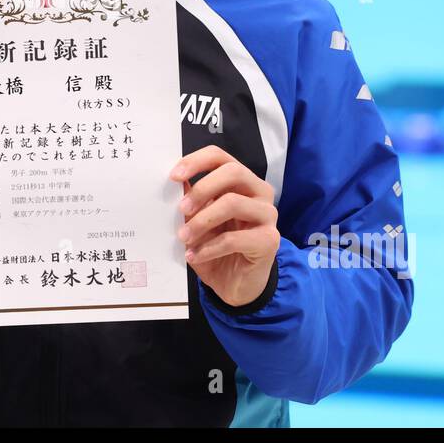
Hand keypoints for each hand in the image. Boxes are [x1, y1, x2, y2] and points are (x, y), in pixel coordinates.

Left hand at [170, 145, 279, 307]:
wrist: (236, 285)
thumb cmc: (216, 248)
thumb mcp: (197, 223)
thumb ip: (190, 202)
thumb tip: (174, 183)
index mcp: (240, 181)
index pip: (220, 157)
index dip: (196, 161)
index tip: (173, 177)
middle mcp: (258, 192)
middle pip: (233, 172)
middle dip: (202, 188)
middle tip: (181, 209)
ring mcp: (267, 215)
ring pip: (233, 203)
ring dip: (202, 221)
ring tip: (183, 237)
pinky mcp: (269, 240)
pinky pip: (234, 238)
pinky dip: (209, 247)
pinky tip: (194, 256)